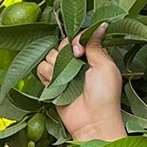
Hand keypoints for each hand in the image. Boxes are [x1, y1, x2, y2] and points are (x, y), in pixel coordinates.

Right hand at [36, 24, 126, 141]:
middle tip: (74, 62)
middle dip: (64, 52)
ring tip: (64, 77)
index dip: (76, 40)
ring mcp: (63, 74)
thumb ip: (96, 45)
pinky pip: (41, 70)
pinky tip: (54, 82)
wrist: (92, 121)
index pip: (77, 38)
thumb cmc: (104, 95)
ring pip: (49, 56)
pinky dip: (46, 74)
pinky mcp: (51, 85)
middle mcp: (76, 63)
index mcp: (92, 56)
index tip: (80, 50)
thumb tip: (100, 25)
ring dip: (54, 64)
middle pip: (60, 45)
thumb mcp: (105, 66)